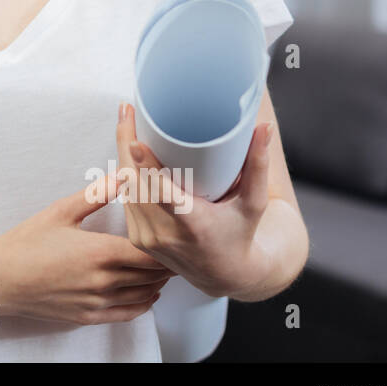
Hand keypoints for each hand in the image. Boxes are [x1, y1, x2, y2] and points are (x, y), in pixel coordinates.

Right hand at [0, 173, 173, 324]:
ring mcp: (98, 302)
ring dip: (158, 282)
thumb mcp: (61, 211)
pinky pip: (128, 313)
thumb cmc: (27, 242)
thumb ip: (96, 194)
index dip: (167, 246)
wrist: (0, 277)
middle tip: (173, 249)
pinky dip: (144, 303)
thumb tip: (122, 175)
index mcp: (101, 252)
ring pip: (144, 294)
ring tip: (163, 268)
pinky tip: (147, 293)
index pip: (150, 253)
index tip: (173, 235)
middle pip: (152, 275)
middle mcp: (104, 281)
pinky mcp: (89, 316)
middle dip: (166, 263)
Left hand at [115, 102, 273, 298]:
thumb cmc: (241, 233)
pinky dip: (125, 176)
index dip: (147, 167)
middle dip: (125, 144)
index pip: (164, 194)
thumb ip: (258, 165)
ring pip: (126, 189)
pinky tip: (125, 152)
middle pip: (136, 183)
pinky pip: (125, 201)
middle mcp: (165, 234)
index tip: (135, 140)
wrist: (225, 275)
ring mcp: (148, 239)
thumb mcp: (254, 202)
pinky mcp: (137, 240)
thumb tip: (265, 127)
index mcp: (193, 225)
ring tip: (125, 122)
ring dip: (121, 155)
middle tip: (126, 110)